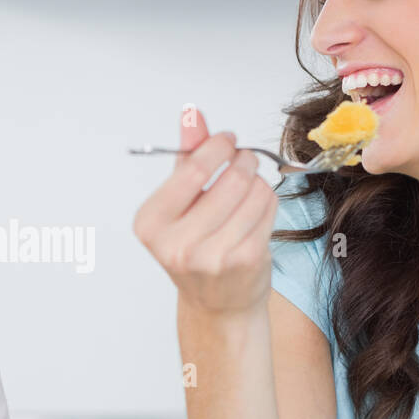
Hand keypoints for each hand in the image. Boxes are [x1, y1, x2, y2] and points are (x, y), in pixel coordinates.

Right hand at [133, 108, 278, 317]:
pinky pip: (268, 209)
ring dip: (258, 183)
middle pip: (231, 177)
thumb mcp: (181, 202)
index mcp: (151, 224)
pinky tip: (256, 214)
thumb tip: (192, 114)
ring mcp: (212, 256)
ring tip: (249, 193)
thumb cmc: (197, 248)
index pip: (194, 166)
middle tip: (245, 162)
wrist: (218, 304)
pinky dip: (268, 203)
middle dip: (244, 161)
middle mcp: (177, 244)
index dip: (218, 146)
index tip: (228, 141)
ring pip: (255, 191)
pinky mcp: (246, 260)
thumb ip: (186, 157)